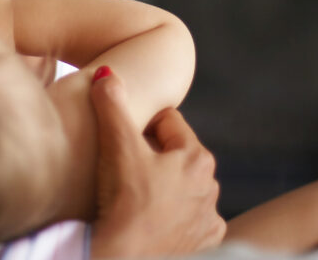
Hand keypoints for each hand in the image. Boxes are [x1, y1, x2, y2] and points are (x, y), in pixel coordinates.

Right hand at [89, 70, 226, 257]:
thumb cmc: (125, 205)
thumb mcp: (116, 147)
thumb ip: (112, 105)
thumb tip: (107, 75)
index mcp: (197, 157)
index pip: (167, 122)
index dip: (139, 125)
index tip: (121, 139)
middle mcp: (210, 187)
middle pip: (175, 156)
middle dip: (152, 157)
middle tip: (122, 168)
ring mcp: (207, 220)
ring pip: (181, 190)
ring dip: (161, 189)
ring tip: (132, 197)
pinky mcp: (202, 246)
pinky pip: (186, 222)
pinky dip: (170, 220)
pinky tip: (150, 222)